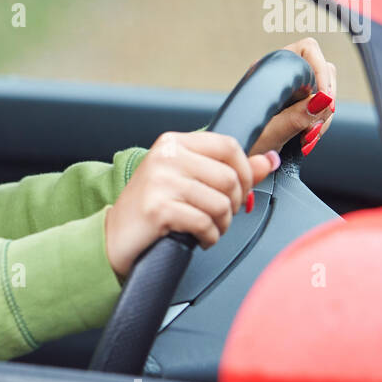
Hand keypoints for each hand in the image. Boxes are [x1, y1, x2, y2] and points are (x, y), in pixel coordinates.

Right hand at [105, 131, 280, 279]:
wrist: (113, 236)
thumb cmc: (151, 209)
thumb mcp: (188, 181)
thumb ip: (229, 169)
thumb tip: (268, 160)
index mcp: (173, 142)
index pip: (228, 146)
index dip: (245, 172)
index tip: (241, 192)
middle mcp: (166, 156)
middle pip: (229, 177)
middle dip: (234, 205)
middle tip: (221, 216)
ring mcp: (160, 181)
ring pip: (221, 203)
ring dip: (222, 224)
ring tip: (209, 229)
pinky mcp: (158, 208)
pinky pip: (205, 223)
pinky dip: (209, 237)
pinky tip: (199, 239)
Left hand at [247, 37, 336, 157]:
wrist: (240, 158)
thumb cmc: (244, 143)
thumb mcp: (268, 134)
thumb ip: (295, 118)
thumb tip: (322, 100)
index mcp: (270, 69)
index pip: (307, 50)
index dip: (320, 71)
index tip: (324, 98)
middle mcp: (283, 75)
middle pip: (324, 73)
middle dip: (325, 102)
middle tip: (314, 127)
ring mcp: (293, 89)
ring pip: (326, 94)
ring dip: (323, 117)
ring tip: (306, 138)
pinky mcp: (300, 106)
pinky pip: (322, 109)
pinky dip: (320, 124)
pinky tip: (306, 139)